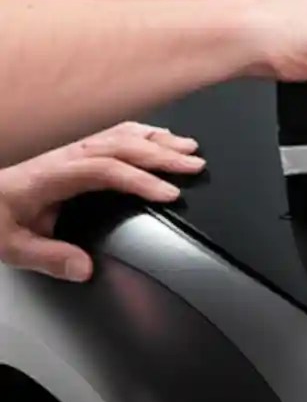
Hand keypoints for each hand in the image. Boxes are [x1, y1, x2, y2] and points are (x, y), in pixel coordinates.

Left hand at [0, 122, 204, 281]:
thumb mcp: (9, 247)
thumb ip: (47, 258)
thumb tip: (85, 268)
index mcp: (51, 177)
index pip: (104, 170)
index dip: (140, 180)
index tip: (169, 194)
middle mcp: (64, 157)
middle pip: (120, 147)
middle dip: (162, 155)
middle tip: (194, 165)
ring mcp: (70, 152)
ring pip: (120, 136)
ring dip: (158, 141)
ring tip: (190, 147)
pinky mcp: (75, 154)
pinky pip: (114, 135)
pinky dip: (143, 134)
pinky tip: (160, 137)